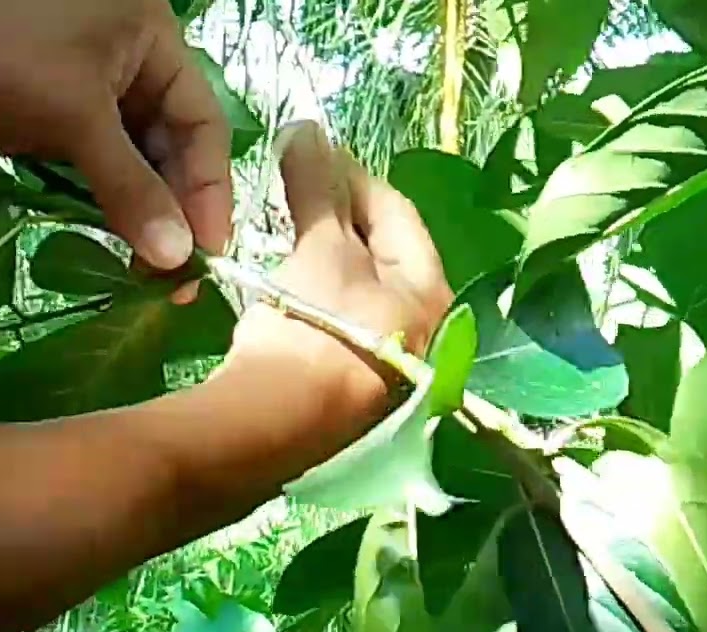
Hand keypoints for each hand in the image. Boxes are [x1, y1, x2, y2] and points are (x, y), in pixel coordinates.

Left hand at [0, 0, 231, 270]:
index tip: (205, 252)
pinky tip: (111, 242)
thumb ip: (130, 187)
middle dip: (174, 209)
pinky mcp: (49, 110)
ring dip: (140, 213)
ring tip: (144, 272)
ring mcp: (87, 82)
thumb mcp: (73, 118)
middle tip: (175, 278)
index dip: (209, 189)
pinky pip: (92, 162)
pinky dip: (102, 201)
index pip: (202, 121)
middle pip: (170, 143)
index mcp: (151, 34)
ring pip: (131, 158)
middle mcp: (128, 55)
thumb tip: (179, 258)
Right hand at [223, 121, 452, 463]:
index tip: (310, 153)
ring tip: (285, 232)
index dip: (351, 175)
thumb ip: (317, 188)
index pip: (396, 211)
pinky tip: (286, 284)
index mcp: (430, 290)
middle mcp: (423, 327)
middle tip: (294, 191)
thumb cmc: (314, 327)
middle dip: (337, 216)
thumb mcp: (319, 247)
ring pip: (359, 286)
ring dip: (325, 254)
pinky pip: (341, 319)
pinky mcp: (354, 383)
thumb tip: (307, 129)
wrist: (275, 427)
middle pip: (382, 251)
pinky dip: (317, 293)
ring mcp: (391, 360)